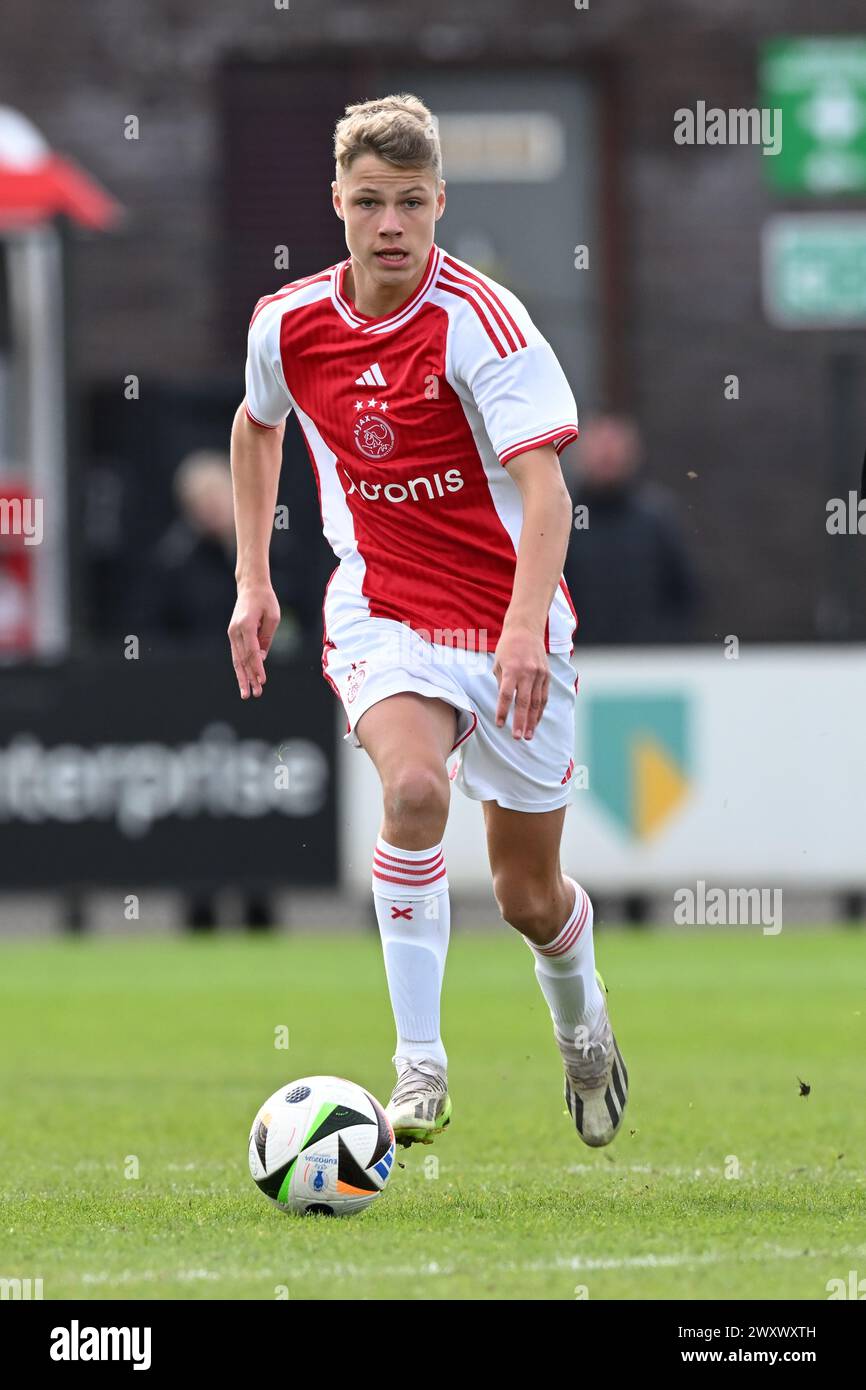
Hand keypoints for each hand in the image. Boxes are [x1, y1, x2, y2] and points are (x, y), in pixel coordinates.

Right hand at [228, 582, 279, 698]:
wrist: (251, 587)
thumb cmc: (265, 600)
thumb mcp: (273, 618)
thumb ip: (267, 638)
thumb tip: (262, 658)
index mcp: (246, 626)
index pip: (253, 652)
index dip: (258, 669)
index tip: (263, 681)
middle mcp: (236, 631)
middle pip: (242, 660)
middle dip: (249, 679)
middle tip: (254, 695)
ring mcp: (232, 633)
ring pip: (237, 660)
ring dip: (243, 677)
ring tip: (247, 693)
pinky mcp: (233, 635)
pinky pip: (236, 654)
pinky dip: (240, 668)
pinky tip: (244, 680)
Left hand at [492, 620, 548, 739]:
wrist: (526, 630)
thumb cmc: (507, 647)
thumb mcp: (498, 663)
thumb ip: (501, 684)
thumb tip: (504, 704)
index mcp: (512, 669)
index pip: (506, 695)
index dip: (502, 711)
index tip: (500, 725)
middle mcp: (527, 673)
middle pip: (523, 702)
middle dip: (520, 721)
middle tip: (517, 737)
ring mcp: (539, 674)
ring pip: (536, 702)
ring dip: (532, 720)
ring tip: (527, 735)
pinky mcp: (546, 675)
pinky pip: (543, 697)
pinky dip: (539, 711)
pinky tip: (535, 722)